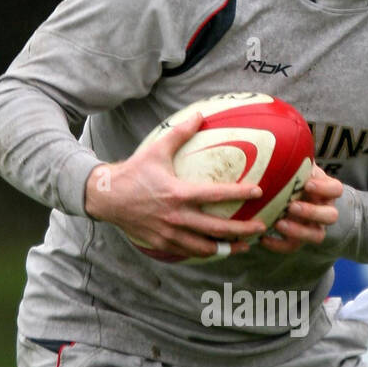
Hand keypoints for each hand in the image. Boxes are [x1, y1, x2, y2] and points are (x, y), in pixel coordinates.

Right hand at [85, 109, 265, 259]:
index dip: (239, 193)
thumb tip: (199, 114)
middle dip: (243, 231)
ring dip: (228, 248)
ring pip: (206, 248)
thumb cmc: (134, 172)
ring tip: (245, 245)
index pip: (216, 195)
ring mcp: (169, 233)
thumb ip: (180, 133)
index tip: (258, 192)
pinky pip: (189, 252)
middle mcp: (176, 217)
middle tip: (261, 227)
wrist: (106, 197)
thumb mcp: (156, 150)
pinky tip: (218, 249)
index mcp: (178, 193)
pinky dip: (206, 252)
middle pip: (217, 229)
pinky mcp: (162, 243)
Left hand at [258, 164, 342, 254]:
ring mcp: (313, 227)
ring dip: (299, 231)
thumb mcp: (295, 166)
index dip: (324, 188)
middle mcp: (324, 210)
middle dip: (312, 212)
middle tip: (292, 206)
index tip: (307, 184)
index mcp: (326, 191)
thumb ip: (295, 158)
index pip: (336, 189)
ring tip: (278, 224)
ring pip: (317, 236)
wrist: (280, 196)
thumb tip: (284, 139)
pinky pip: (292, 247)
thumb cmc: (289, 176)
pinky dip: (278, 245)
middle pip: (331, 216)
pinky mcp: (298, 241)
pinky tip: (262, 238)